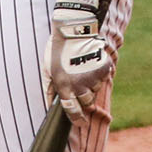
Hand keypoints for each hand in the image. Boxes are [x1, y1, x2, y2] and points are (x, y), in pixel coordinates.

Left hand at [43, 0, 110, 121]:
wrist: (72, 29)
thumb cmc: (57, 49)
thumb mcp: (47, 69)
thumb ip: (48, 89)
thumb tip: (50, 105)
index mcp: (64, 87)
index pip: (73, 111)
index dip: (77, 119)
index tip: (80, 122)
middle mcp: (80, 85)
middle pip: (87, 101)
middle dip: (83, 95)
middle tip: (78, 81)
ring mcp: (94, 77)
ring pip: (96, 88)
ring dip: (90, 82)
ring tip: (82, 66)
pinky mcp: (104, 68)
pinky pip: (103, 76)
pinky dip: (98, 71)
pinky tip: (89, 61)